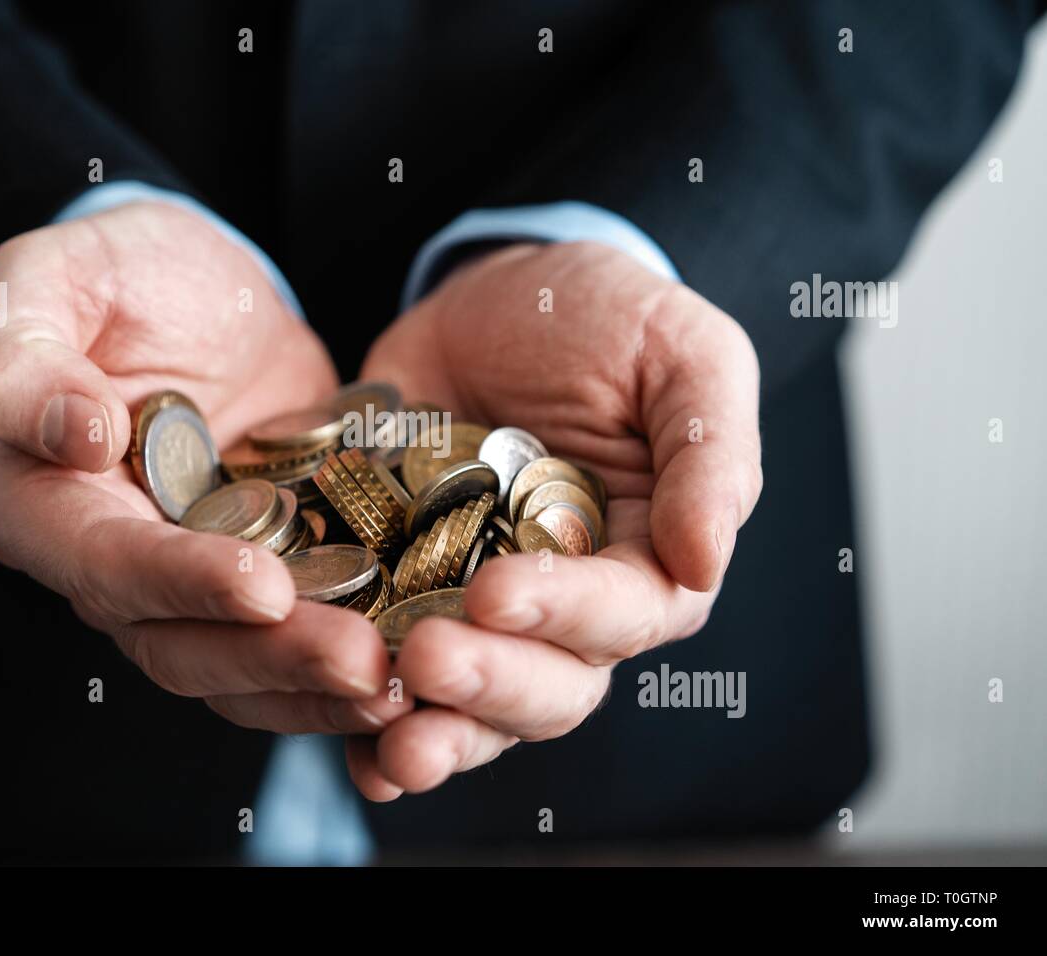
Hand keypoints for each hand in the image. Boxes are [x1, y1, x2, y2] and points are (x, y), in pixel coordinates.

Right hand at [0, 201, 406, 733]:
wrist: (211, 293)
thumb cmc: (120, 271)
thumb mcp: (54, 277)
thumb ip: (22, 351)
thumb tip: (72, 435)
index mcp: (44, 503)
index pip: (104, 562)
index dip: (180, 582)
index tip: (262, 584)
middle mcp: (112, 564)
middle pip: (178, 641)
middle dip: (271, 658)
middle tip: (360, 661)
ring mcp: (191, 585)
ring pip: (241, 666)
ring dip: (316, 685)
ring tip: (398, 683)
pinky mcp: (263, 583)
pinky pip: (295, 647)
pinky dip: (343, 671)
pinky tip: (412, 674)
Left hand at [347, 241, 762, 798]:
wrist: (492, 296)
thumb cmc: (606, 319)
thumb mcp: (682, 355)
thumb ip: (709, 453)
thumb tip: (704, 559)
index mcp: (645, 557)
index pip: (624, 613)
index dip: (567, 614)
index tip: (498, 592)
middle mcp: (567, 605)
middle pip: (549, 685)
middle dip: (490, 684)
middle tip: (425, 658)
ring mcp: (480, 607)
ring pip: (475, 704)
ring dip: (436, 733)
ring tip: (389, 746)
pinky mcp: (405, 593)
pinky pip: (394, 674)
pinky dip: (370, 719)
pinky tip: (350, 750)